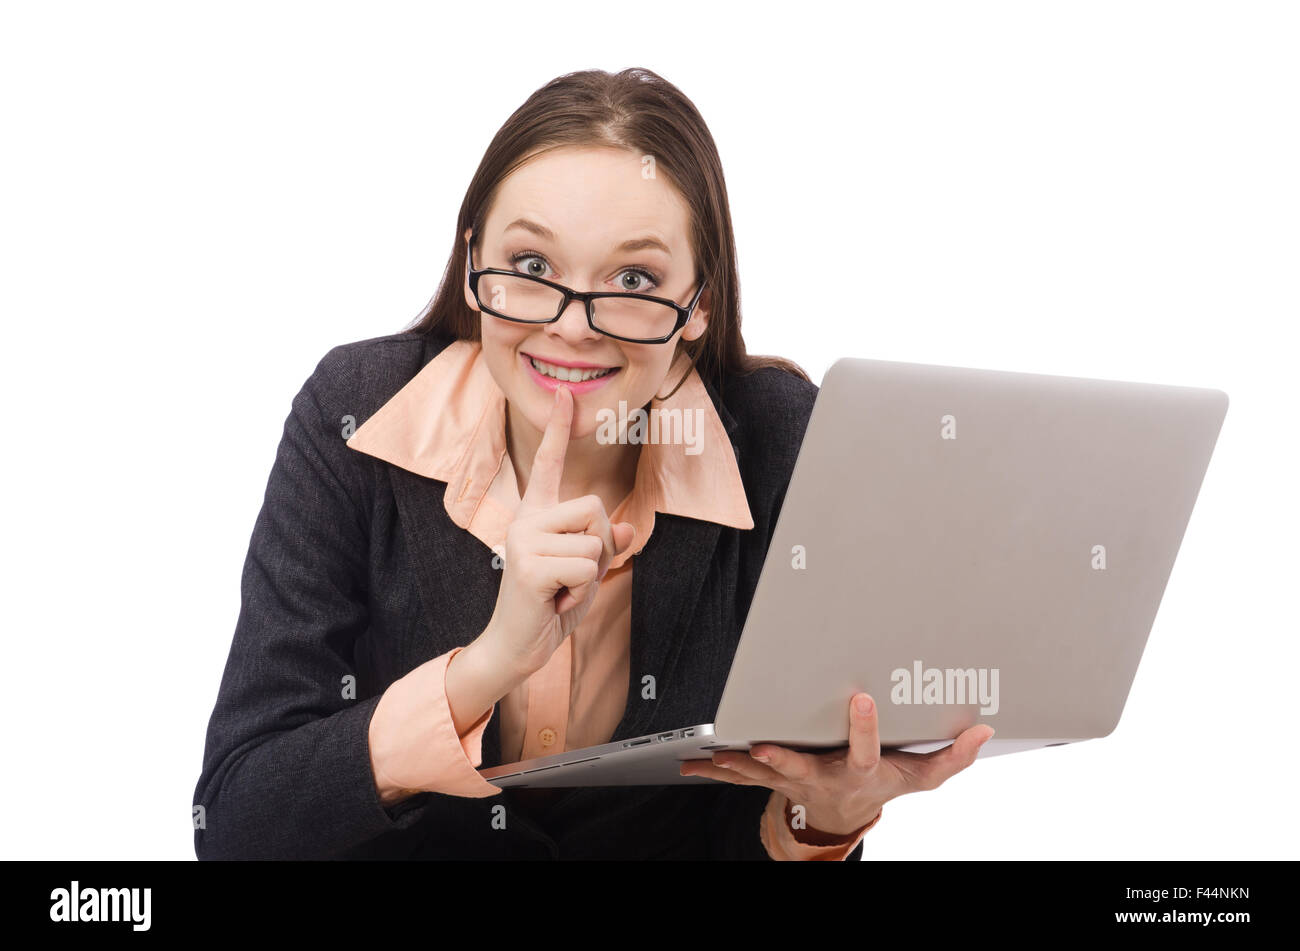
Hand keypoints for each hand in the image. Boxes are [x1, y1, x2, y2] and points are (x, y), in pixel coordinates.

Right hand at [482, 384, 635, 679]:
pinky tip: (556, 602)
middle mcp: (526, 519)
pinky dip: (582, 592)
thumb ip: (602, 547)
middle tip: (571, 575)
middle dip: (600, 546)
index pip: (549, 463)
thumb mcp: (584, 573)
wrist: (516, 647)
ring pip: (594, 541)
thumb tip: (628, 529)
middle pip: (595, 506)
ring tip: (561, 591)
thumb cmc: (549, 607)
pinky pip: (585, 567)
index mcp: (537, 514)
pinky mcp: (529, 565)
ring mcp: (524, 540)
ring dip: (590, 576)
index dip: (558, 428)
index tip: (564, 393)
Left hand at [679, 692, 994, 837]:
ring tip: (712, 755)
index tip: (859, 697)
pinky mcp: (774, 778)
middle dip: (783, 760)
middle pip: (803, 769)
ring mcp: (796, 780)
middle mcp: (824, 777)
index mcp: (860, 771)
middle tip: (765, 748)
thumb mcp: (923, 777)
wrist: (848, 813)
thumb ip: (954, 755)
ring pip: (762, 775)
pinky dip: (717, 770)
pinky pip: (742, 776)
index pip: (866, 748)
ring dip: (737, 765)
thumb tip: (984, 730)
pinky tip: (693, 763)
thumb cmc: (883, 785)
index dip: (864, 726)